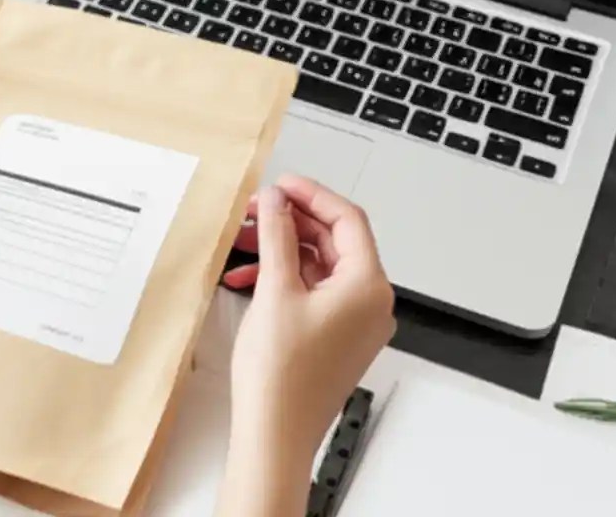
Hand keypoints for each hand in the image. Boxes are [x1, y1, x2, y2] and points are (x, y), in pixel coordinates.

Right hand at [225, 176, 394, 463]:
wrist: (275, 431)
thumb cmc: (282, 376)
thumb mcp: (275, 290)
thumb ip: (276, 236)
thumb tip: (276, 202)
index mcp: (368, 286)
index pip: (347, 219)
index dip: (312, 195)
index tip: (282, 184)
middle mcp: (370, 303)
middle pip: (335, 241)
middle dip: (291, 223)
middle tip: (256, 210)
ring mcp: (355, 322)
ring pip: (321, 267)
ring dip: (282, 251)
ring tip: (245, 243)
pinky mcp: (337, 337)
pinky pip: (315, 292)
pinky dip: (285, 279)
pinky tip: (250, 278)